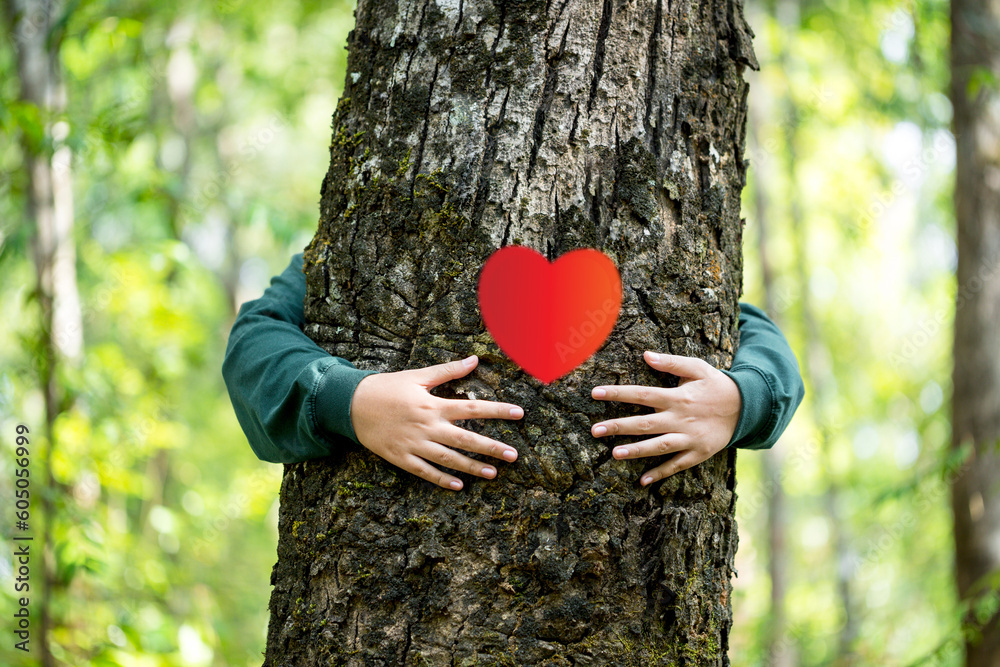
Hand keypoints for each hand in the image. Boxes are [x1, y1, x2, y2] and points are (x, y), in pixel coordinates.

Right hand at [350, 355, 522, 490]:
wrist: (352, 404)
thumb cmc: (387, 387)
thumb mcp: (418, 375)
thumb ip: (448, 371)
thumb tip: (474, 359)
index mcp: (434, 405)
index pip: (473, 409)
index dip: (498, 411)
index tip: (519, 413)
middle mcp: (428, 427)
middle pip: (466, 439)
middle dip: (491, 447)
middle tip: (514, 456)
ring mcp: (415, 444)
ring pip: (449, 459)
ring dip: (472, 467)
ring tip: (493, 473)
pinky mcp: (402, 457)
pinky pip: (425, 471)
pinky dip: (442, 479)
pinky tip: (459, 486)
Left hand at [590, 351, 740, 485]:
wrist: (746, 407)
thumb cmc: (715, 384)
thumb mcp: (696, 367)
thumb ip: (671, 362)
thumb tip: (645, 354)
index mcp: (677, 397)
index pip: (642, 394)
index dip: (617, 393)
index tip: (595, 393)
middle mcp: (680, 419)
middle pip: (645, 424)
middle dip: (618, 426)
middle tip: (595, 430)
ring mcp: (689, 438)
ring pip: (659, 446)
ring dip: (637, 451)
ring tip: (614, 454)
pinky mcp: (698, 453)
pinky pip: (677, 465)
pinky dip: (660, 473)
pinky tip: (642, 480)